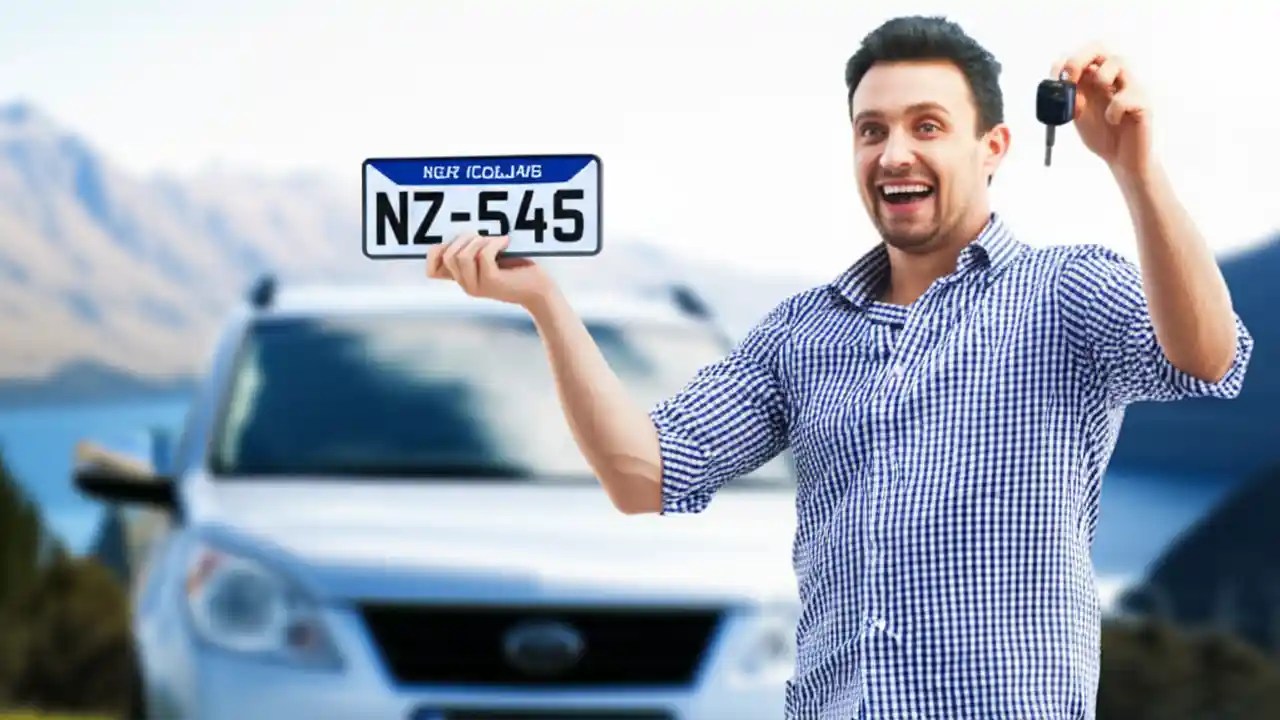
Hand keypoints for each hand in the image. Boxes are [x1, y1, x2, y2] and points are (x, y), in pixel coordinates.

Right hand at [425, 233, 555, 308]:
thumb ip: (473, 251)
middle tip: (484, 237)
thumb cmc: (516, 269)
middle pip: (449, 255)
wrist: (539, 289)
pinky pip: (483, 256)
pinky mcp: (492, 282)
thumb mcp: (489, 258)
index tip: (459, 240)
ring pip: (462, 256)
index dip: (436, 252)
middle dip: (465, 238)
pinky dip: (494, 243)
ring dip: (480, 241)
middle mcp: (466, 284)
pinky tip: (505, 242)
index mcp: (462, 278)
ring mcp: (478, 285)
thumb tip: (462, 232)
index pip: (432, 269)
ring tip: (496, 241)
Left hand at [1051, 44, 1153, 177]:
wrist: (1122, 159)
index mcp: (1095, 78)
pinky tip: (1114, 122)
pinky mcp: (1143, 101)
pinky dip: (1114, 111)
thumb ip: (1069, 100)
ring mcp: (1130, 86)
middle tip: (1069, 78)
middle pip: (1098, 47)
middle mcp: (1114, 77)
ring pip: (1118, 61)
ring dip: (1101, 78)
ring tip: (1097, 101)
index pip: (1081, 54)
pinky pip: (1126, 96)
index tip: (1055, 79)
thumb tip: (1061, 87)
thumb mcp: (1077, 116)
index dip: (1065, 62)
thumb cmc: (1102, 134)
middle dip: (1079, 59)